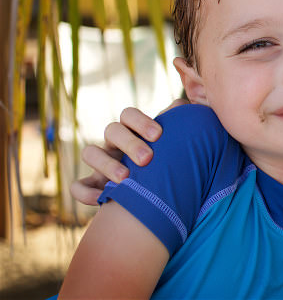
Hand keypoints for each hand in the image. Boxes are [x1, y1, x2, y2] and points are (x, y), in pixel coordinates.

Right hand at [70, 100, 187, 205]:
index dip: (140, 121)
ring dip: (106, 164)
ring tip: (125, 178)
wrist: (157, 194)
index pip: (128, 114)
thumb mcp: (173, 142)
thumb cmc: (167, 160)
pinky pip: (77, 186)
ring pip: (90, 152)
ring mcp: (100, 163)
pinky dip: (84, 192)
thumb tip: (183, 105)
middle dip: (129, 143)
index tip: (158, 135)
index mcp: (133, 130)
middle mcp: (114, 143)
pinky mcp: (91, 185)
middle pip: (112, 130)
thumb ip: (178, 123)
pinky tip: (101, 199)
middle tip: (148, 159)